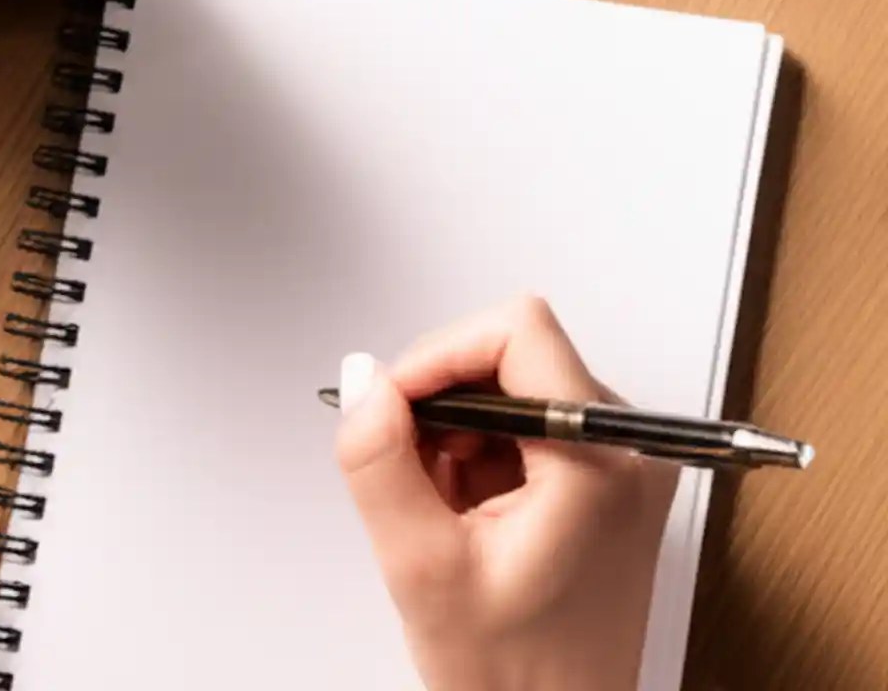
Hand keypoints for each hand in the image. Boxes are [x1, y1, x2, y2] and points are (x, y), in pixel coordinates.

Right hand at [334, 298, 677, 690]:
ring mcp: (618, 462)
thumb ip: (380, 463)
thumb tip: (362, 380)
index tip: (392, 401)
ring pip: (510, 388)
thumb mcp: (422, 568)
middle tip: (411, 473)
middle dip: (441, 405)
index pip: (518, 331)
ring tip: (440, 509)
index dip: (438, 355)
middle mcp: (626, 450)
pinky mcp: (601, 478)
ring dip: (453, 434)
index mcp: (600, 463)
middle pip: (512, 356)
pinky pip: (522, 425)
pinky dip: (474, 455)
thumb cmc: (513, 676)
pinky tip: (462, 513)